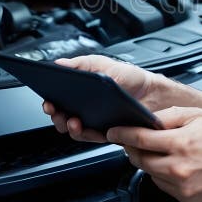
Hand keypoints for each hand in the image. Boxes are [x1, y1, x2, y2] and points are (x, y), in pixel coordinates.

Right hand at [42, 55, 156, 142]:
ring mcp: (97, 123)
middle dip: (55, 115)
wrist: (154, 92)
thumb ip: (81, 64)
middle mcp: (87, 110)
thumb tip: (59, 64)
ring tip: (70, 119)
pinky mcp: (108, 134)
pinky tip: (83, 125)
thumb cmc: (132, 78)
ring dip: (68, 126)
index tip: (47, 99)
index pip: (61, 100)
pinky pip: (92, 138)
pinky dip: (85, 133)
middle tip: (54, 109)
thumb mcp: (104, 65)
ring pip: (75, 130)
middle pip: (63, 117)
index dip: (51, 102)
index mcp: (84, 94)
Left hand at [106, 106, 201, 201]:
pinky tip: (173, 165)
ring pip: (149, 172)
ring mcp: (180, 183)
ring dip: (147, 161)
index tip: (113, 132)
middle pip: (139, 158)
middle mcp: (178, 165)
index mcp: (181, 142)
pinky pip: (161, 184)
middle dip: (133, 148)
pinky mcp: (184, 196)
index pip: (140, 138)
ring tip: (162, 151)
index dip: (122, 134)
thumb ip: (170, 116)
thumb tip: (148, 119)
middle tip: (136, 141)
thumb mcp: (198, 116)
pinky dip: (160, 174)